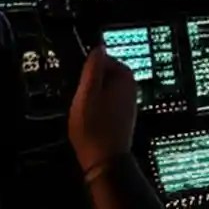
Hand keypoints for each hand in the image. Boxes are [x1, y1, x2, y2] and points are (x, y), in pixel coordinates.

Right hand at [69, 45, 136, 174]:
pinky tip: (89, 121)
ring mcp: (128, 102)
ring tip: (83, 113)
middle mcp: (131, 86)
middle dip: (88, 85)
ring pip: (102, 90)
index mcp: (125, 76)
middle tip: (79, 100)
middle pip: (102, 75)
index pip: (101, 59)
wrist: (105, 161)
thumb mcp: (86, 92)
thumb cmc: (94, 127)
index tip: (77, 84)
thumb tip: (98, 47)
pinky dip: (96, 109)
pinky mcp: (122, 115)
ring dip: (91, 98)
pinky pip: (105, 103)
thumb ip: (93, 68)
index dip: (85, 71)